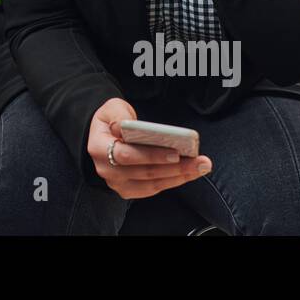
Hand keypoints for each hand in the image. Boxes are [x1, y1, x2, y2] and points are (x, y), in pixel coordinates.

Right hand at [87, 97, 212, 198]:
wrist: (104, 134)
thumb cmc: (111, 119)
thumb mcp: (112, 108)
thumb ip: (119, 116)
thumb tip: (125, 126)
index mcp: (99, 147)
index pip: (126, 155)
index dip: (151, 156)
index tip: (175, 153)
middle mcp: (106, 170)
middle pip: (144, 173)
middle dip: (175, 168)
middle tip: (199, 161)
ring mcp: (117, 183)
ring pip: (152, 184)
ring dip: (179, 177)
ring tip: (201, 167)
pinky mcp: (128, 190)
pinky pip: (153, 189)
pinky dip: (172, 182)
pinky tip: (188, 173)